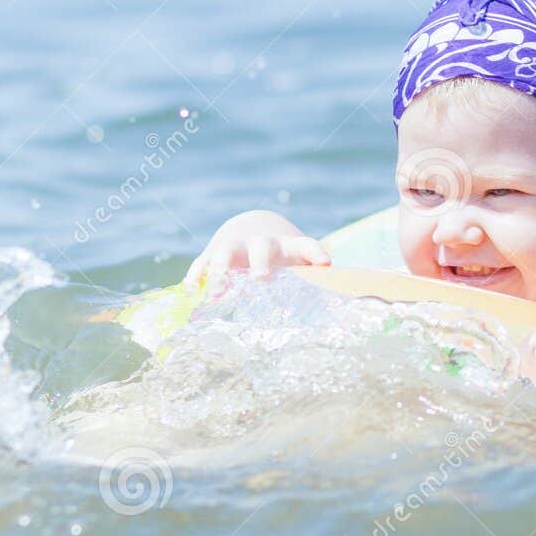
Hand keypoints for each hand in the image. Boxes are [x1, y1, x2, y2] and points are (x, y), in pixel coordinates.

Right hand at [184, 210, 329, 288]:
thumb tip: (344, 309)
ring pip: (226, 252)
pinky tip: (191, 289)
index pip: (306, 245)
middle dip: (261, 263)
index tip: (324, 263)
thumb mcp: (299, 264)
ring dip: (221, 272)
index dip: (315, 252)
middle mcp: (262, 243)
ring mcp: (236, 246)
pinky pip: (203, 261)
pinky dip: (196, 274)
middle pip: (262, 248)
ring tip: (216, 293)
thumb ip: (316, 283)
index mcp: (288, 247)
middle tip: (261, 280)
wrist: (250, 226)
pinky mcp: (214, 252)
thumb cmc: (281, 256)